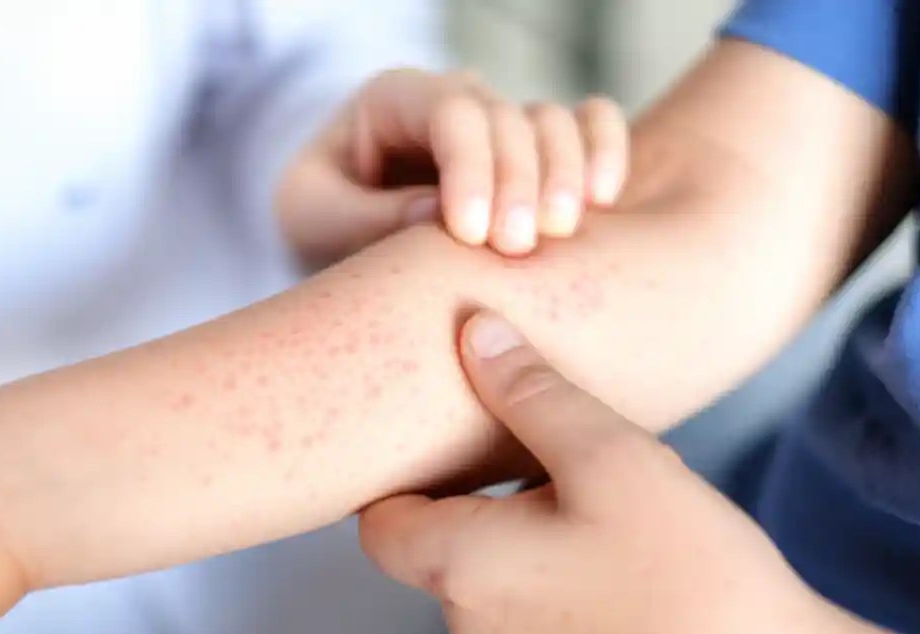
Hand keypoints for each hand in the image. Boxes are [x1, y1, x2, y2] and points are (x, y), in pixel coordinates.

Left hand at [278, 69, 628, 264]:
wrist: (342, 237)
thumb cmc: (319, 223)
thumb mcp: (313, 220)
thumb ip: (365, 219)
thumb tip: (441, 217)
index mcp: (394, 101)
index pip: (449, 112)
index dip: (469, 167)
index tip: (471, 233)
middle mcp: (458, 102)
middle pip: (508, 118)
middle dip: (518, 180)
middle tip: (515, 247)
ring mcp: (505, 125)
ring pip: (555, 121)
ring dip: (564, 175)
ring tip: (559, 234)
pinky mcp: (542, 155)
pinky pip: (593, 126)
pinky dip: (606, 151)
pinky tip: (603, 200)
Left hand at [360, 312, 833, 633]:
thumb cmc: (686, 577)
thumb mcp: (608, 456)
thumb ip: (531, 392)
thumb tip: (475, 334)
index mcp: (461, 566)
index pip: (378, 520)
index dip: (394, 467)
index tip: (431, 423)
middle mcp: (474, 621)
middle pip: (436, 539)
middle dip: (473, 484)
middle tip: (527, 433)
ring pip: (492, 567)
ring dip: (522, 520)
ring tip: (589, 480)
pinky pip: (535, 599)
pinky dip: (555, 559)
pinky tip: (621, 536)